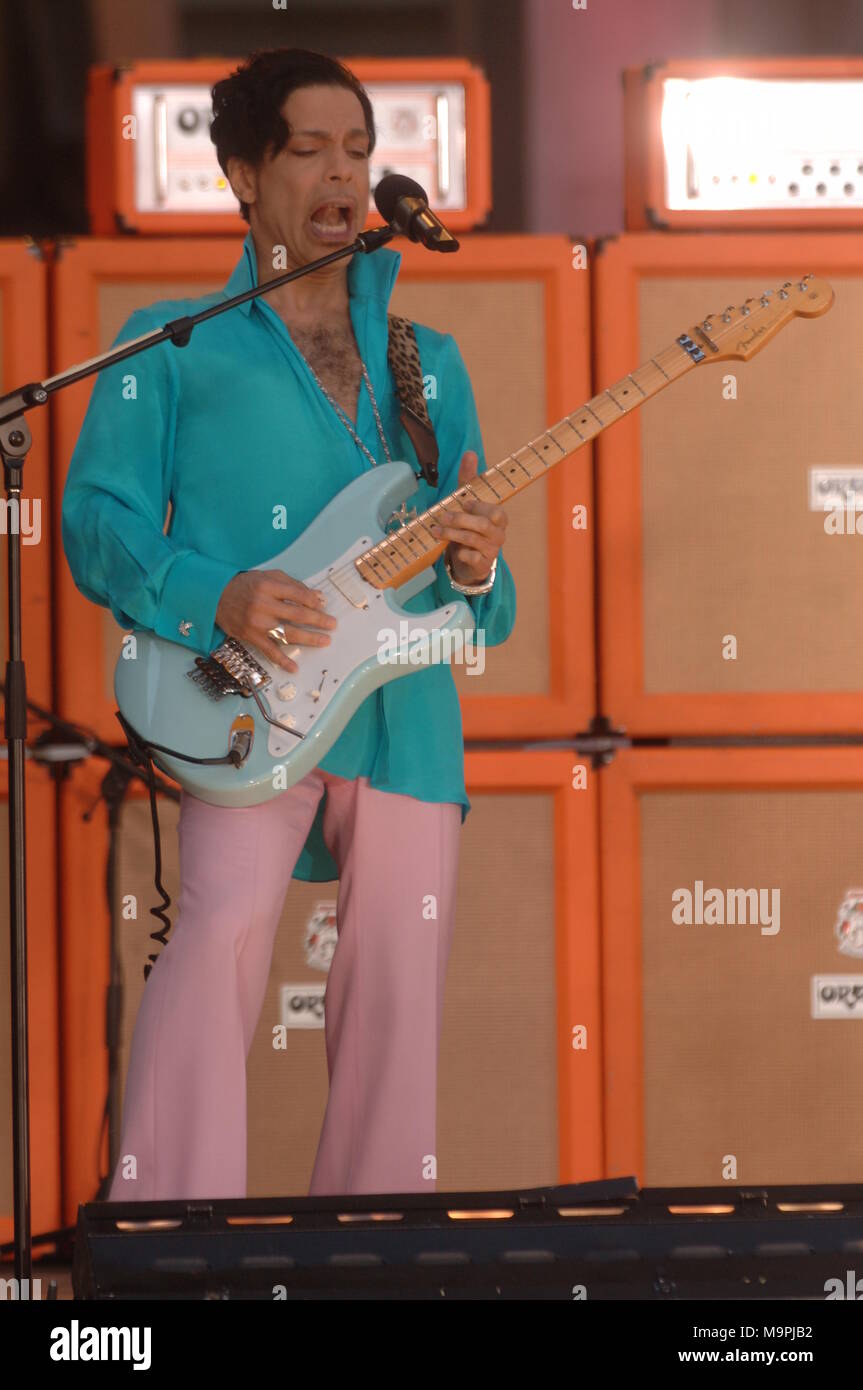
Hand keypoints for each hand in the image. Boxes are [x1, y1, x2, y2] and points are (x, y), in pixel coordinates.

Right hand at [215, 570, 336, 672]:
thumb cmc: (246, 586)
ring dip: (308, 639)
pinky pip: (269, 650)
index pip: (298, 594)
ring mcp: (257, 623)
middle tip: (332, 625)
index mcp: (268, 586)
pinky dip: (282, 660)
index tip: (323, 606)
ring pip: (287, 633)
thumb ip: (293, 585)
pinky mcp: (251, 637)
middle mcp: (263, 604)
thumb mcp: (268, 577)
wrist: (216, 596)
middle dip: (318, 620)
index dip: (313, 601)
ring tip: (324, 641)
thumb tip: (317, 597)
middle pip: (297, 615)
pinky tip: (294, 667)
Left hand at [429, 450, 506, 585]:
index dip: (478, 507)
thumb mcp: (468, 501)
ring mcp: (492, 550)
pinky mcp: (482, 564)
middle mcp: (499, 534)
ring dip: (452, 534)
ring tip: (436, 530)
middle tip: (443, 517)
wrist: (468, 558)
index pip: (494, 510)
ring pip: (474, 540)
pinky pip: (472, 557)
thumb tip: (470, 452)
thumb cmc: (470, 525)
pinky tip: (453, 550)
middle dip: (460, 520)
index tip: (463, 503)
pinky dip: (461, 553)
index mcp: (499, 517)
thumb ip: (470, 478)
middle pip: (483, 525)